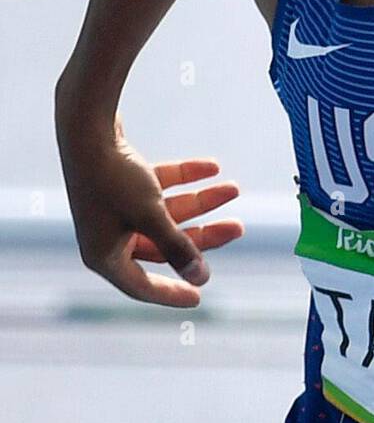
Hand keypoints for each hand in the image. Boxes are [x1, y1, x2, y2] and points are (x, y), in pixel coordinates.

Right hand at [59, 114, 243, 306]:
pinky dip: (184, 178)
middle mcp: (107, 235)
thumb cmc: (113, 176)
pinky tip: (212, 167)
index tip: (199, 298)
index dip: (172, 293)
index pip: (142, 286)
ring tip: (233, 188)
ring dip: (201, 201)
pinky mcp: (121, 183)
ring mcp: (114, 209)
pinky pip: (159, 188)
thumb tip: (201, 278)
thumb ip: (178, 247)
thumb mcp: (151, 216)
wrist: (86, 124)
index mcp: (104, 255)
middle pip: (164, 245)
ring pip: (167, 213)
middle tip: (238, 227)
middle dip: (203, 235)